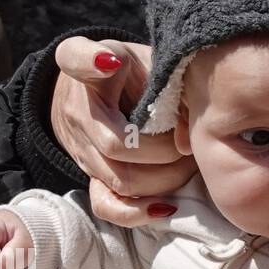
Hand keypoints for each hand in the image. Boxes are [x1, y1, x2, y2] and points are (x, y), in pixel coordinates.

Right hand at [51, 36, 196, 225]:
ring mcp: (80, 146)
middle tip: (192, 143)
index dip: (90, 61)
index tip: (111, 62)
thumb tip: (188, 141)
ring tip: (189, 164)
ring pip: (121, 178)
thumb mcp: (153, 61)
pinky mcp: (89, 174)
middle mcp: (76, 108)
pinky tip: (168, 205)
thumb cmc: (137, 72)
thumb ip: (172, 89)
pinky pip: (106, 204)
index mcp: (90, 65)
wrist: (98, 90)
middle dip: (166, 150)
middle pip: (118, 143)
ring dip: (165, 177)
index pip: (76, 58)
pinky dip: (138, 211)